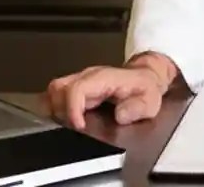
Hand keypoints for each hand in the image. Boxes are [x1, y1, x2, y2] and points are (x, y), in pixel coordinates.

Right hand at [42, 56, 175, 128]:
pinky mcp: (78, 86)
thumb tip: (120, 115)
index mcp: (104, 78)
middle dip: (60, 110)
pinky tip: (66, 120)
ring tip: (68, 124)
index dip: (72, 109)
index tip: (78, 126)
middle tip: (71, 127)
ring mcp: (81, 80)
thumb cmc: (145, 88)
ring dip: (56, 109)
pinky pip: (58, 94)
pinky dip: (57, 107)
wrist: (146, 76)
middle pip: (58, 88)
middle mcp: (88, 77)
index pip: (77, 89)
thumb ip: (137, 108)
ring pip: (55, 90)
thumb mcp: (149, 101)